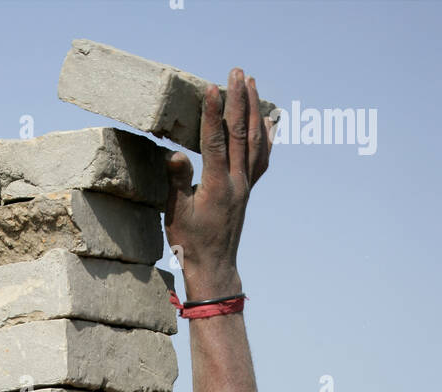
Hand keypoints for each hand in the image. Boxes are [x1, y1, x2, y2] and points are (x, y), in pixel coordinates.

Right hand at [164, 69, 275, 300]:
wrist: (214, 268)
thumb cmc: (191, 244)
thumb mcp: (176, 215)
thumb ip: (177, 183)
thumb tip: (174, 155)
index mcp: (217, 186)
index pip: (215, 141)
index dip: (213, 113)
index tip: (211, 87)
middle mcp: (237, 182)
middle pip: (240, 133)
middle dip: (239, 100)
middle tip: (237, 72)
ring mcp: (245, 185)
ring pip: (254, 141)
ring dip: (253, 110)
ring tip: (252, 84)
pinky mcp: (248, 191)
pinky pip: (262, 158)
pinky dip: (266, 136)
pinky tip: (267, 122)